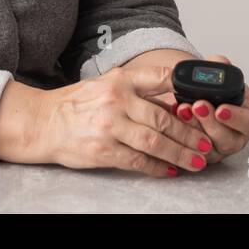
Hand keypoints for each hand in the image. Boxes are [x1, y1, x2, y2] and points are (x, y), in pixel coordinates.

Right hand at [35, 66, 214, 176]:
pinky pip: (137, 161)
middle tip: (207, 143)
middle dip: (189, 133)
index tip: (206, 100)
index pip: (160, 78)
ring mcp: (109, 127)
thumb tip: (174, 102)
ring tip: (196, 161)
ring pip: (154, 142)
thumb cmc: (76, 103)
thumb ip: (138, 90)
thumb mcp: (106, 84)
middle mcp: (116, 100)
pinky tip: (169, 171)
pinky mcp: (103, 151)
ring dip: (179, 154)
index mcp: (120, 79)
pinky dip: (156, 168)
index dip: (186, 88)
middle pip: (163, 118)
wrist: (42, 122)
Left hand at [171, 55, 248, 164]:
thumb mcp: (220, 72)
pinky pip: (191, 152)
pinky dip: (181, 136)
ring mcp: (219, 148)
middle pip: (228, 139)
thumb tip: (219, 62)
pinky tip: (174, 118)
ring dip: (193, 129)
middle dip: (210, 123)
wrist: (196, 96)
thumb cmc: (215, 87)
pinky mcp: (201, 154)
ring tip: (181, 109)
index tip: (220, 109)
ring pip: (208, 148)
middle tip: (197, 106)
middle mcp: (237, 136)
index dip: (236, 117)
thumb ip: (220, 65)